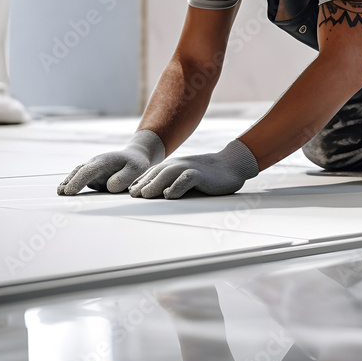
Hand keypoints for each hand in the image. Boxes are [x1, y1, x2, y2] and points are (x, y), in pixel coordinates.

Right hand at [57, 130, 165, 194]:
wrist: (134, 157)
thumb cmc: (135, 164)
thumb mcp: (136, 169)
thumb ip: (124, 178)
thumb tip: (109, 187)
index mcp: (104, 161)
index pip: (88, 171)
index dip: (78, 182)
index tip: (70, 191)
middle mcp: (95, 164)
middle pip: (79, 171)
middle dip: (69, 182)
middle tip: (60, 193)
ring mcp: (92, 170)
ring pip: (77, 175)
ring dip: (68, 183)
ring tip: (60, 193)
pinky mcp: (92, 176)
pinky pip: (80, 180)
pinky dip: (72, 186)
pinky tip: (66, 192)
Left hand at [128, 139, 258, 198]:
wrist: (231, 165)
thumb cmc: (208, 175)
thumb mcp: (187, 176)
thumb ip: (173, 182)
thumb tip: (156, 194)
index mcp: (174, 165)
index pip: (153, 173)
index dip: (140, 182)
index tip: (130, 193)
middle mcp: (179, 164)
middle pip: (157, 173)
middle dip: (143, 183)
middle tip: (132, 195)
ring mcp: (190, 168)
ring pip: (168, 174)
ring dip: (155, 184)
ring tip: (145, 195)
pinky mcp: (201, 174)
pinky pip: (187, 179)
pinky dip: (177, 187)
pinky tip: (169, 195)